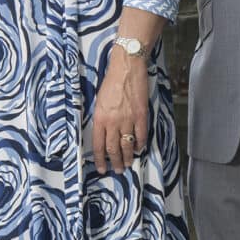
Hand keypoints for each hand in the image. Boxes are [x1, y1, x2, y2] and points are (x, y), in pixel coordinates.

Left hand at [89, 50, 149, 174]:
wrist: (126, 68)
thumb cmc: (111, 82)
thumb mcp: (99, 102)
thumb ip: (101, 119)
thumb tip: (103, 134)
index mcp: (100, 118)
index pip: (98, 145)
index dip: (100, 160)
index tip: (102, 168)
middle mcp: (113, 122)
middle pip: (113, 149)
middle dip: (115, 162)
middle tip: (117, 170)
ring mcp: (128, 119)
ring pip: (127, 145)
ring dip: (127, 157)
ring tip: (128, 164)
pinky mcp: (141, 115)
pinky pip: (141, 135)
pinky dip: (140, 144)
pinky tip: (139, 149)